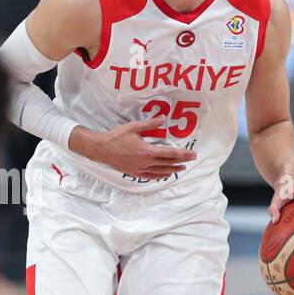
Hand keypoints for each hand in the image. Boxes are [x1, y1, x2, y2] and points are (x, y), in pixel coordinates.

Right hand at [70, 118, 196, 179]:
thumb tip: (163, 118)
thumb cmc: (116, 137)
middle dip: (181, 161)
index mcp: (147, 151)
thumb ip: (150, 124)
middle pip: (168, 163)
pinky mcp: (134, 173)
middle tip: (191, 160)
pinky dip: (160, 176)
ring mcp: (140, 169)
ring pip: (161, 171)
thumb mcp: (133, 127)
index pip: (170, 154)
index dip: (183, 154)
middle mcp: (146, 162)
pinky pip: (150, 176)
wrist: (101, 149)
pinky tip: (165, 174)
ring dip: (172, 169)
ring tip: (181, 168)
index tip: (192, 154)